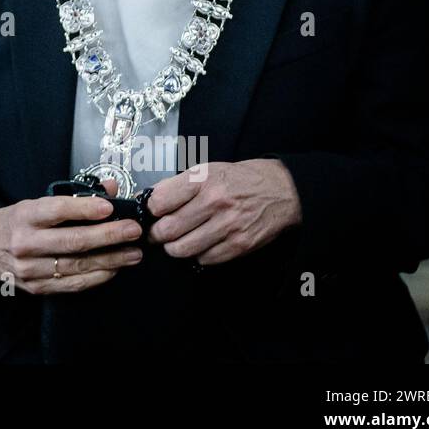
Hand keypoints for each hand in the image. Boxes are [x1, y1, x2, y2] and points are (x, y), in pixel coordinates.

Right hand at [0, 179, 142, 294]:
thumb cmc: (15, 222)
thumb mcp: (36, 202)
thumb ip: (74, 197)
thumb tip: (109, 189)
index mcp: (25, 216)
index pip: (57, 211)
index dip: (84, 209)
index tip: (109, 207)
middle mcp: (26, 243)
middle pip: (73, 241)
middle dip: (109, 236)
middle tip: (133, 231)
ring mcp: (30, 269)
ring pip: (77, 265)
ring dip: (110, 260)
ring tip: (133, 253)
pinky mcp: (36, 288)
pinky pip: (72, 284)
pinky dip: (97, 277)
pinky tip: (114, 269)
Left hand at [146, 159, 301, 265]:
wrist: (280, 190)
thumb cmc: (238, 179)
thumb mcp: (206, 170)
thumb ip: (176, 185)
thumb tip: (147, 200)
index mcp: (202, 179)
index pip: (159, 201)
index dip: (150, 210)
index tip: (151, 214)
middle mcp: (215, 201)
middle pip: (168, 229)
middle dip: (156, 234)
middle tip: (156, 234)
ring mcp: (229, 225)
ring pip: (183, 248)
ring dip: (173, 248)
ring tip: (175, 241)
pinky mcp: (240, 245)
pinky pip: (205, 259)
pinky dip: (198, 255)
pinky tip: (200, 244)